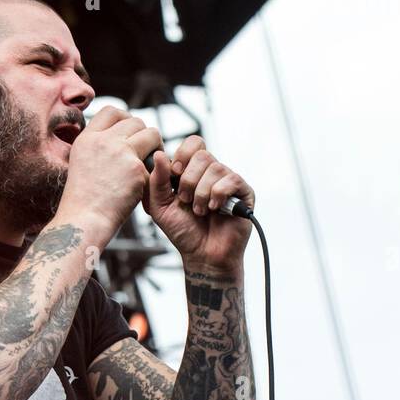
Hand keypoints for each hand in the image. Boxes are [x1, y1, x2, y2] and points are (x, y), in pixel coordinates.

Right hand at [57, 105, 162, 243]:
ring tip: (153, 162)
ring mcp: (120, 152)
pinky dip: (154, 171)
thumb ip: (97, 148)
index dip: (125, 118)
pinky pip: (155, 161)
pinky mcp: (136, 168)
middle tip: (146, 151)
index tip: (130, 132)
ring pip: (152, 133)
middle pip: (135, 121)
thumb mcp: (81, 164)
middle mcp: (103, 141)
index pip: (111, 111)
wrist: (84, 222)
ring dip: (156, 146)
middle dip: (143, 134)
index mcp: (87, 139)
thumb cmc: (83, 201)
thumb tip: (116, 136)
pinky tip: (148, 183)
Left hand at [142, 136, 253, 274]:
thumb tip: (159, 154)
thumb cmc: (183, 232)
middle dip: (188, 180)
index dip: (182, 156)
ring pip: (215, 167)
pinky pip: (231, 180)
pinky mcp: (243, 193)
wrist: (202, 255)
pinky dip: (218, 195)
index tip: (174, 175)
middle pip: (202, 154)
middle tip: (186, 200)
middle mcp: (212, 173)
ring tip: (200, 211)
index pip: (193, 144)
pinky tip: (214, 210)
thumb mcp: (160, 207)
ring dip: (201, 193)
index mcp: (193, 171)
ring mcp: (229, 182)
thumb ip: (156, 181)